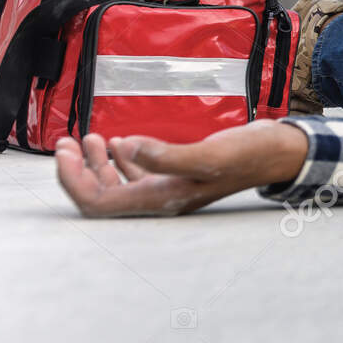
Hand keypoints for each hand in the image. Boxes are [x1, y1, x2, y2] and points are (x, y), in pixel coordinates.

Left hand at [56, 119, 309, 217]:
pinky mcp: (177, 176)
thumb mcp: (209, 154)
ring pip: (117, 185)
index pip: (98, 204)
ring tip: (84, 138)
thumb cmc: (250, 154)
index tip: (63, 151)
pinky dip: (119, 159)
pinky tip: (116, 142)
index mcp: (162, 201)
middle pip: (101, 197)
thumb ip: (166, 155)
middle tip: (64, 142)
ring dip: (95, 164)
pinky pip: (137, 175)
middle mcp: (160, 200)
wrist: (279, 152)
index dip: (73, 181)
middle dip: (77, 171)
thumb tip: (124, 147)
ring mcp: (168, 189)